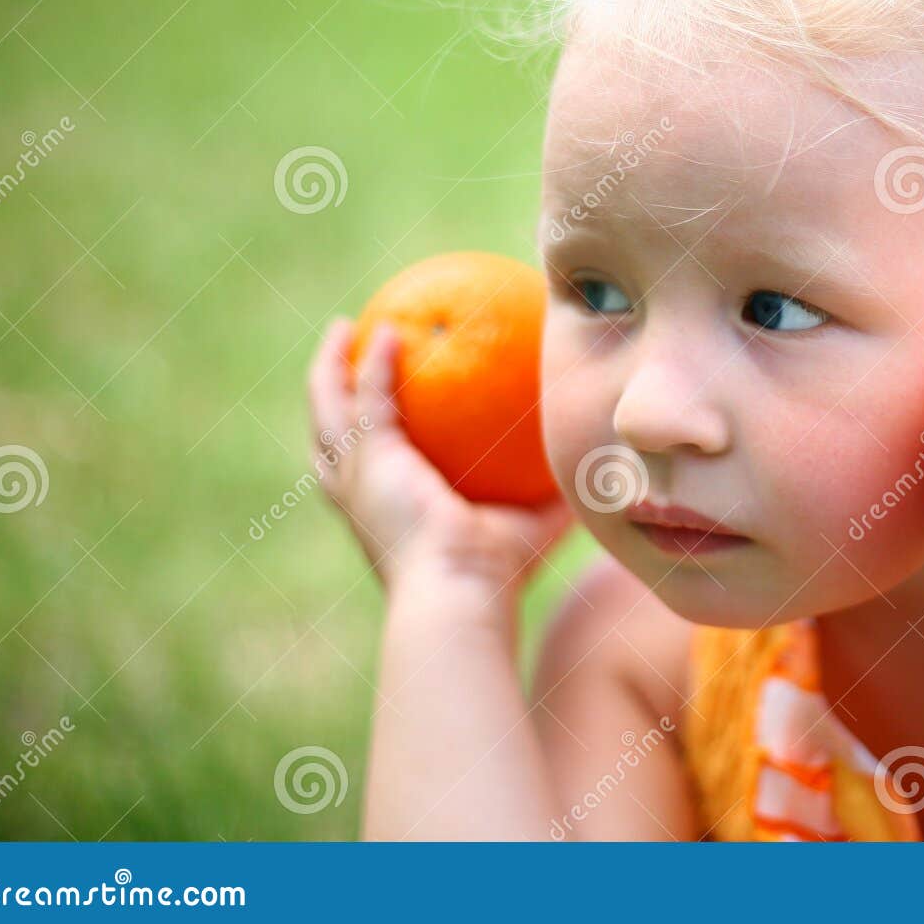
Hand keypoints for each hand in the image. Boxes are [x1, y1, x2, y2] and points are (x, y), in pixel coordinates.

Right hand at [306, 317, 573, 597]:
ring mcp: (357, 479)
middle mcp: (360, 498)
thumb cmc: (497, 576)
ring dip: (330, 366)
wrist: (462, 595)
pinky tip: (393, 329)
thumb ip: (556, 495)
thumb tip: (597, 470)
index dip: (361, 441)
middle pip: (326, 436)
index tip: (375, 409)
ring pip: (326, 409)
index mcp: (386, 515)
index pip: (362, 472)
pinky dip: (378, 362)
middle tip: (343, 353)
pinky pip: (371, 397)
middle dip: (328, 392)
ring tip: (344, 328)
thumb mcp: (533, 527)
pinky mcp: (371, 461)